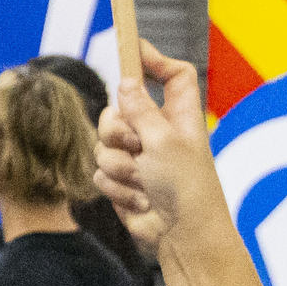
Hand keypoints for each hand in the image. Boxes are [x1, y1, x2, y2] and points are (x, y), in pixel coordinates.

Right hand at [97, 44, 221, 253]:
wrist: (181, 237)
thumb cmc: (186, 187)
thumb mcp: (164, 140)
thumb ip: (140, 109)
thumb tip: (126, 81)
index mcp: (179, 115)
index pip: (172, 75)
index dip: (154, 59)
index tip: (130, 48)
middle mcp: (158, 132)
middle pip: (120, 107)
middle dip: (118, 128)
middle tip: (137, 146)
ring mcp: (139, 156)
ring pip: (104, 141)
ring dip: (120, 165)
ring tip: (143, 182)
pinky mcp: (122, 180)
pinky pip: (100, 170)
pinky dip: (116, 186)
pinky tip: (139, 199)